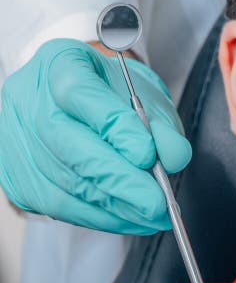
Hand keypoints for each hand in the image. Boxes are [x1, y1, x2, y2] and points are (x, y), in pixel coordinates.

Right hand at [0, 38, 190, 233]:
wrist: (84, 102)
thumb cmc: (116, 97)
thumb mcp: (148, 98)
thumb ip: (164, 126)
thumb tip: (173, 158)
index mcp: (60, 63)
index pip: (81, 95)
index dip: (116, 129)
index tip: (149, 156)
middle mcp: (28, 98)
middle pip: (69, 144)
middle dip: (119, 179)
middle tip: (156, 203)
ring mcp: (15, 138)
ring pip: (64, 181)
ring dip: (114, 206)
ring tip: (152, 216)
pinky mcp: (16, 176)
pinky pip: (57, 205)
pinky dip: (99, 217)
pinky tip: (128, 219)